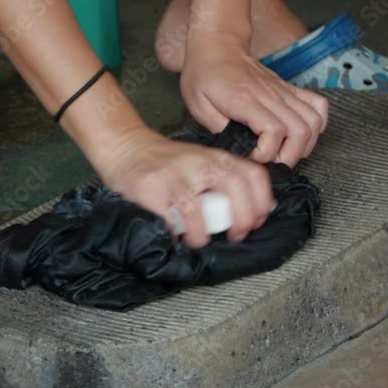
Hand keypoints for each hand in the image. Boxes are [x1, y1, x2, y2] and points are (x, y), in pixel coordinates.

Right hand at [92, 126, 273, 247]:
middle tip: (234, 235)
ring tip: (199, 240)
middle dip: (242, 219)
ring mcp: (175, 177)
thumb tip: (253, 210)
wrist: (126, 147)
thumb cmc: (165, 161)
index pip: (253, 174)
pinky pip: (169, 220)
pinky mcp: (151, 190)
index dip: (262, 202)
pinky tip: (175, 236)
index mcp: (215, 157)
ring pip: (199, 212)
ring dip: (203, 235)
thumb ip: (224, 178)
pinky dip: (175, 234)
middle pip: (235, 189)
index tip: (257, 221)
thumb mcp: (201, 161)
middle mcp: (199, 164)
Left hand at [180, 35, 328, 166]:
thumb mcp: (198, 105)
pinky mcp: (290, 89)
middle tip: (272, 164)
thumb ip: (219, 129)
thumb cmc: (205, 76)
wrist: (218, 46)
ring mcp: (283, 91)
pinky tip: (302, 135)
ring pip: (313, 121)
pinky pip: (318, 105)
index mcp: (245, 99)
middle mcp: (270, 95)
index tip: (253, 158)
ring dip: (304, 144)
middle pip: (300, 130)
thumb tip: (238, 149)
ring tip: (285, 153)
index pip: (273, 130)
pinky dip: (318, 125)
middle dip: (289, 156)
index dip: (267, 153)